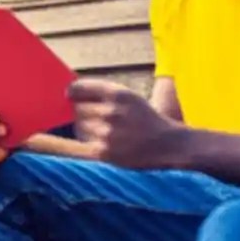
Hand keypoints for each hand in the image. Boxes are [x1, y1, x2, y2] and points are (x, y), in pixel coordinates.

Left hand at [69, 79, 187, 168]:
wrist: (170, 146)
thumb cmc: (147, 121)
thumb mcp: (131, 99)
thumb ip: (104, 94)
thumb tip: (69, 93)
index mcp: (119, 94)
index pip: (80, 88)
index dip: (73, 92)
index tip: (70, 95)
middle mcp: (112, 111)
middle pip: (78, 109)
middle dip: (84, 113)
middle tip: (97, 118)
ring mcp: (108, 133)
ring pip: (79, 127)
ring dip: (86, 129)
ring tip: (105, 133)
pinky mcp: (105, 152)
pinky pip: (85, 143)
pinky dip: (91, 143)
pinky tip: (104, 143)